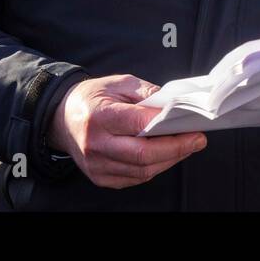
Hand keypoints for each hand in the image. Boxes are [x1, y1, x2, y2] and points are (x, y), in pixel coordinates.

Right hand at [47, 74, 206, 188]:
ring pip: (143, 170)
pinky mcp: (101, 177)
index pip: (138, 125)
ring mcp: (97, 165)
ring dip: (169, 160)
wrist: (61, 118)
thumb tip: (171, 105)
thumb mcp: (118, 83)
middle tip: (197, 139)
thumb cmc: (91, 98)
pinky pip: (135, 178)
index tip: (190, 123)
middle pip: (144, 155)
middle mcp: (96, 144)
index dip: (167, 126)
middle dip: (176, 148)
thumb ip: (145, 92)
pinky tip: (166, 156)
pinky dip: (155, 168)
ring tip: (187, 146)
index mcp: (99, 116)